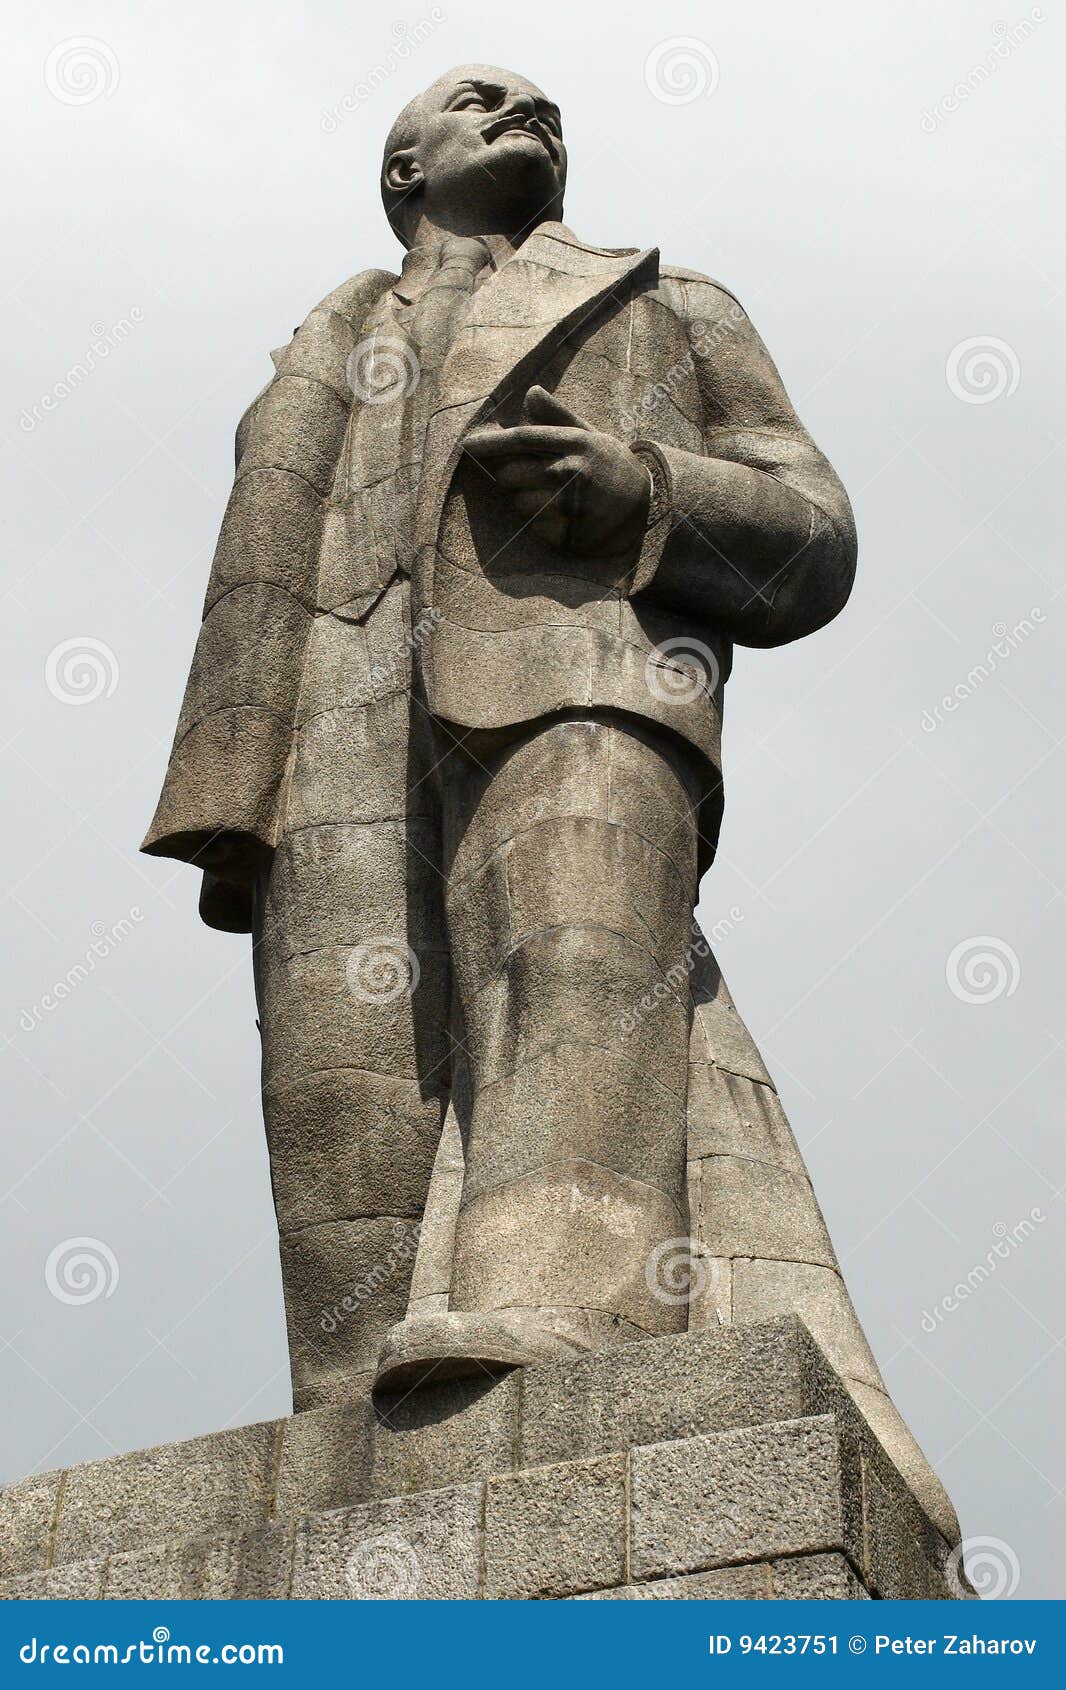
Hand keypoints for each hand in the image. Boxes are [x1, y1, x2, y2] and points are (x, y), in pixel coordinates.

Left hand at [463, 386, 650, 557]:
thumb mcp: (590, 436)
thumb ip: (557, 416)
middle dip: (511, 476)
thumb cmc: (610, 466)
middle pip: (512, 474)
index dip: (491, 442)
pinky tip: (562, 518)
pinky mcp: (571, 534)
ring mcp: (572, 506)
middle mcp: (573, 472)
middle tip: (532, 477)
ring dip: (526, 502)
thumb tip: (530, 392)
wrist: (647, 506)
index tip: (466, 445)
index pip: (524, 439)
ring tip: (552, 499)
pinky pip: (535, 528)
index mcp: (576, 443)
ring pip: (520, 503)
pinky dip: (540, 524)